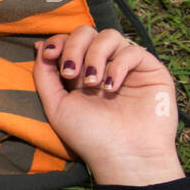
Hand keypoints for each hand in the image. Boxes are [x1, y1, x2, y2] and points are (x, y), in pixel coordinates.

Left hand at [33, 26, 182, 185]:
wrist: (123, 157)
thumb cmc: (89, 136)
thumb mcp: (57, 105)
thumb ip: (45, 76)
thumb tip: (39, 46)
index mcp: (79, 73)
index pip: (68, 41)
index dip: (58, 42)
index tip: (50, 54)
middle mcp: (102, 66)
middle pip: (87, 32)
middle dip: (74, 47)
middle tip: (71, 73)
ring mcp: (126, 67)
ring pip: (110, 36)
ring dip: (95, 55)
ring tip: (92, 83)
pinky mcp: (150, 70)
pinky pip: (133, 51)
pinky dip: (118, 66)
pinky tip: (111, 88)